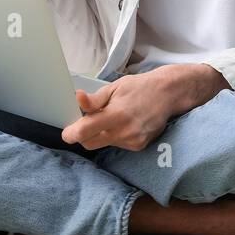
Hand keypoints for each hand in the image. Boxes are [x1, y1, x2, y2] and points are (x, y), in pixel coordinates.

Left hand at [61, 63, 229, 151]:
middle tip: (85, 122)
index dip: (71, 134)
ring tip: (113, 117)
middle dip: (83, 135)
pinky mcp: (139, 146)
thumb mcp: (115, 88)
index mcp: (116, 115)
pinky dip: (115, 136)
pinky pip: (117, 144)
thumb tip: (77, 99)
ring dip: (101, 134)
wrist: (167, 94)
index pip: (85, 132)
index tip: (67, 132)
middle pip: (90, 143)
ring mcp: (133, 141)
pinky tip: (125, 123)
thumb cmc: (139, 88)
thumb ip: (95, 99)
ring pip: (104, 144)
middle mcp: (124, 132)